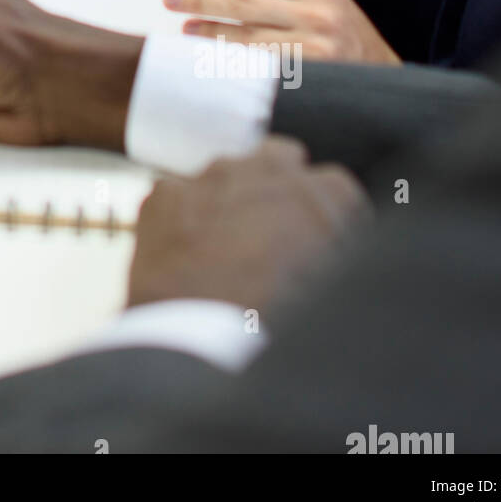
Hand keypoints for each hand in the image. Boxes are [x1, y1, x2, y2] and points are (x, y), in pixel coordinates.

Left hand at [127, 138, 369, 314]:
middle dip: (279, 185)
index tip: (317, 240)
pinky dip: (183, 216)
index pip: (336, 189)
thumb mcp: (330, 291)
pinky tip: (184, 254)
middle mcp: (266, 170)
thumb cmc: (273, 326)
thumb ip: (330, 254)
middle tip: (272, 231)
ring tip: (225, 248)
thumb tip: (319, 251)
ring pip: (227, 173)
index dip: (327, 216)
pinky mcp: (164, 193)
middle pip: (281, 158)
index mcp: (322, 196)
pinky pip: (178, 195)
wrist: (195, 343)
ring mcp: (210, 176)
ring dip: (231, 198)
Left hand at [163, 0, 399, 63]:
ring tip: (184, 27)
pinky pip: (258, 64)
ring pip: (246, 33)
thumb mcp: (325, 3)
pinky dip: (229, 59)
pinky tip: (209, 57)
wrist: (388, 82)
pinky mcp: (310, 75)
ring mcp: (315, 45)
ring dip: (208, 29)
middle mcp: (317, 12)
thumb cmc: (346, 41)